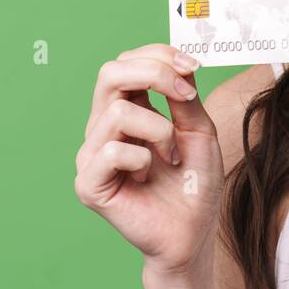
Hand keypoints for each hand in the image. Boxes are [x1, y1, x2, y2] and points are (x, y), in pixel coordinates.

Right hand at [73, 43, 224, 278]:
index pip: (128, 62)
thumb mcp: (198, 130)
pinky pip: (111, 151)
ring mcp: (92, 154)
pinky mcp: (89, 184)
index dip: (159, 55)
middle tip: (186, 95)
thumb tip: (177, 63)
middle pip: (110, 73)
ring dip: (159, 130)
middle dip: (154, 73)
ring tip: (172, 156)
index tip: (194, 66)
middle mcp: (104, 126)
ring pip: (117, 110)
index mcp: (128, 109)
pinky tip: (148, 176)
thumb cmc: (194, 182)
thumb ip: (184, 96)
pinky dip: (141, 158)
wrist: (193, 232)